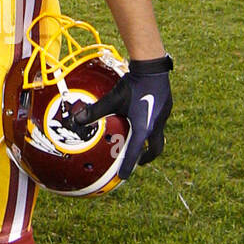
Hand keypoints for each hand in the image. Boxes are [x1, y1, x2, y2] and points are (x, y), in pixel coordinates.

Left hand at [69, 55, 171, 182]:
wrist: (152, 67)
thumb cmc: (133, 84)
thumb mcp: (113, 99)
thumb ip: (96, 111)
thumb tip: (78, 119)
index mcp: (143, 127)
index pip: (135, 153)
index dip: (128, 166)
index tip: (122, 177)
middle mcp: (156, 125)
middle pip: (155, 149)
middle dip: (147, 157)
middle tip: (139, 161)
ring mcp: (164, 116)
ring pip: (158, 134)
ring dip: (149, 139)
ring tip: (139, 139)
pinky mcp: (166, 106)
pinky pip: (159, 121)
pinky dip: (151, 125)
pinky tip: (142, 116)